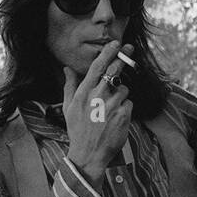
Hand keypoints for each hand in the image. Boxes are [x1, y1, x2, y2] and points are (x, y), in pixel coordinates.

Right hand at [64, 41, 133, 187]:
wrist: (89, 154)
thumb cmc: (77, 130)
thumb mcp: (68, 107)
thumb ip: (69, 85)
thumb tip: (67, 69)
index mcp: (83, 93)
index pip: (97, 67)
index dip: (108, 52)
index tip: (116, 43)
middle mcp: (98, 96)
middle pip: (114, 70)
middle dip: (123, 58)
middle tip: (129, 49)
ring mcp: (112, 104)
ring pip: (123, 88)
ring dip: (121, 93)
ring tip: (111, 107)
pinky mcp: (124, 114)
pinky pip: (129, 102)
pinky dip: (125, 107)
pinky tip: (116, 118)